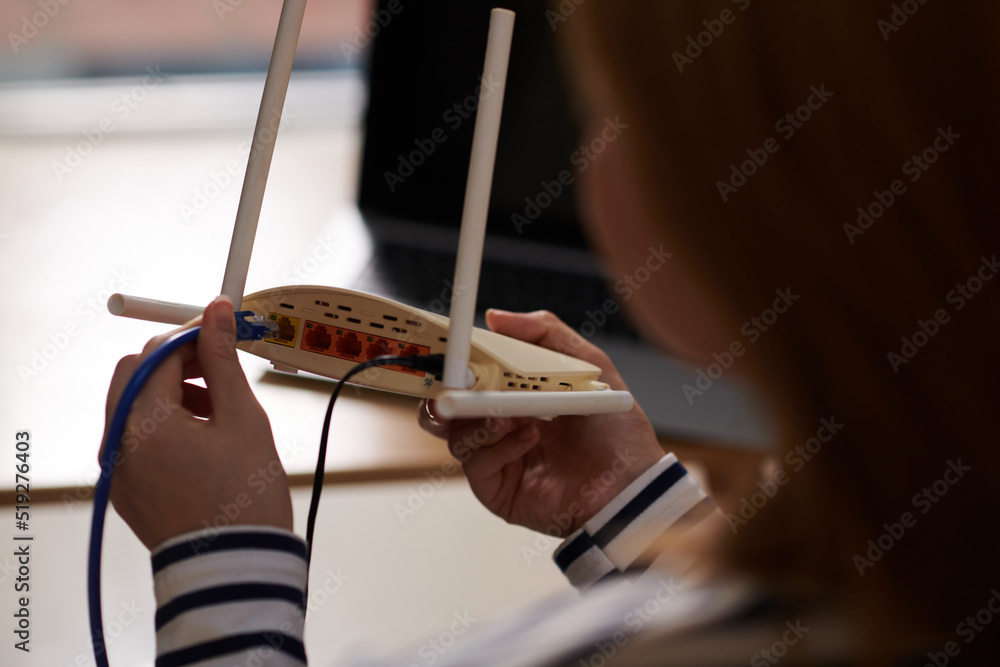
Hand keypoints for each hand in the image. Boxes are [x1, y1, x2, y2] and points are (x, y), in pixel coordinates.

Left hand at [101, 295, 292, 549]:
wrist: (233, 567)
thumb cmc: (245, 498)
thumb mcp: (243, 419)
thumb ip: (224, 360)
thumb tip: (217, 310)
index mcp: (144, 423)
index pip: (160, 352)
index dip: (195, 333)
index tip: (225, 329)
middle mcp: (118, 443)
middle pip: (137, 372)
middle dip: (178, 361)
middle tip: (220, 367)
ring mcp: (116, 469)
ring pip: (134, 403)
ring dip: (172, 391)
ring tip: (218, 410)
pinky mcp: (123, 488)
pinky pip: (134, 437)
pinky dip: (163, 424)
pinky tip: (202, 439)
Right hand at [418, 310, 664, 535]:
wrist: (632, 484)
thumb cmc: (617, 431)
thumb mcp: (590, 365)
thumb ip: (546, 333)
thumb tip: (495, 317)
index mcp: (517, 396)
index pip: (471, 377)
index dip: (457, 364)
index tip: (452, 348)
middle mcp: (501, 427)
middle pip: (448, 407)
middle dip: (446, 391)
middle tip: (459, 379)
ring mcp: (497, 458)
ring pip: (454, 434)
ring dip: (476, 418)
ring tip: (505, 413)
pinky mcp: (497, 489)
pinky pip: (475, 464)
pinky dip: (497, 446)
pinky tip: (528, 438)